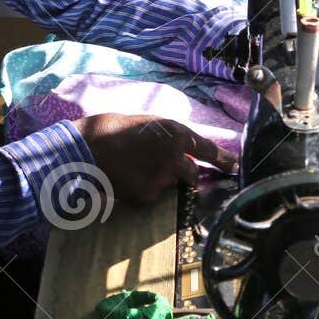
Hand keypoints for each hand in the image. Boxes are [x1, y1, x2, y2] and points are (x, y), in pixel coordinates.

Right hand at [72, 114, 236, 204]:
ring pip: (170, 185)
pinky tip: (126, 180)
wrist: (85, 149)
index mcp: (176, 133)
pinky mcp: (148, 195)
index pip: (209, 149)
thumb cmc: (111, 129)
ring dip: (160, 181)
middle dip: (183, 174)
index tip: (234, 166)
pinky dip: (143, 191)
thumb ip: (166, 136)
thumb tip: (177, 148)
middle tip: (162, 168)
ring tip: (136, 169)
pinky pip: (152, 196)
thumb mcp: (146, 123)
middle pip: (192, 173)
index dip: (223, 159)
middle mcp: (175, 157)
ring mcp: (162, 178)